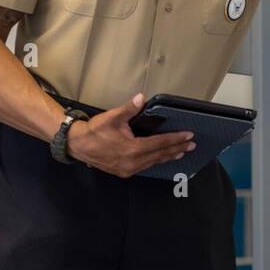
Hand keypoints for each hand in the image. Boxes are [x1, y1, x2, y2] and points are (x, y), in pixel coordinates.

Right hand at [65, 93, 195, 178]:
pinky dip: (156, 161)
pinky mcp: (124, 172)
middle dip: (177, 148)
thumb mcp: (112, 117)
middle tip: (192, 144)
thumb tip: (141, 97)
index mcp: (133, 149)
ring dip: (168, 156)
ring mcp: (128, 169)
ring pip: (154, 163)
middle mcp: (133, 162)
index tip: (189, 136)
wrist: (77, 145)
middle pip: (160, 155)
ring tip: (182, 151)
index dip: (176, 139)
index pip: (160, 143)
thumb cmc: (95, 130)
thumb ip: (129, 108)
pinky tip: (162, 158)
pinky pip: (145, 167)